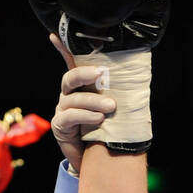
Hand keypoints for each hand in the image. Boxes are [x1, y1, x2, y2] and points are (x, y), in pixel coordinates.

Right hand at [47, 33, 115, 174]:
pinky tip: (98, 119)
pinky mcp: (60, 126)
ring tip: (110, 107)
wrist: (96, 157)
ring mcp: (62, 110)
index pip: (71, 64)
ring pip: (73, 99)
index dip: (63, 48)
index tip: (55, 35)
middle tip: (101, 74)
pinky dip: (85, 116)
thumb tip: (137, 78)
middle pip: (70, 78)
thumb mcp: (112, 108)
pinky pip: (70, 116)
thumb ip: (115, 93)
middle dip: (85, 74)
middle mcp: (69, 95)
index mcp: (81, 87)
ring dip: (93, 102)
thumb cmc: (106, 129)